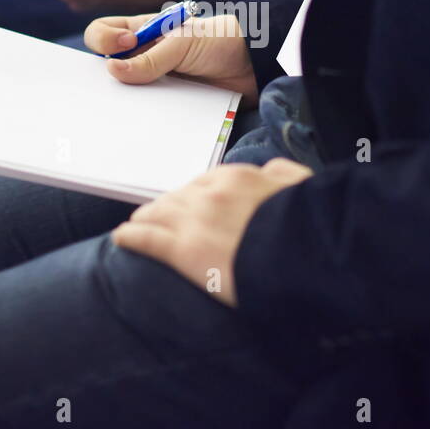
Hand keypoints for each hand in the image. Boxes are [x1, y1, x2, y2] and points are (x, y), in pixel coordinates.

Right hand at [85, 11, 258, 103]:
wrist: (255, 65)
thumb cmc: (219, 41)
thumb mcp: (182, 43)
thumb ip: (150, 59)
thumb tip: (112, 71)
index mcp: (141, 32)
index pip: (103, 33)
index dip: (104, 39)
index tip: (126, 43)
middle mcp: (143, 56)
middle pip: (107, 67)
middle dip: (105, 76)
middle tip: (120, 80)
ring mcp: (155, 81)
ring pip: (125, 94)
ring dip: (126, 100)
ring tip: (136, 102)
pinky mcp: (168, 103)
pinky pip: (148, 112)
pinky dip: (145, 117)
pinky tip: (147, 120)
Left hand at [113, 158, 313, 305]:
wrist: (303, 256)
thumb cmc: (308, 226)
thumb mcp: (303, 187)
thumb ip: (283, 175)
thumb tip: (272, 172)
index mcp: (239, 178)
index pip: (205, 182)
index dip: (195, 196)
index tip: (191, 203)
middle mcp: (212, 193)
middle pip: (178, 197)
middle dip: (167, 207)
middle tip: (158, 216)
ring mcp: (195, 220)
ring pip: (159, 214)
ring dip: (147, 218)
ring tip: (138, 225)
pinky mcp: (184, 250)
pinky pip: (148, 239)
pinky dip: (131, 237)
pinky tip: (121, 239)